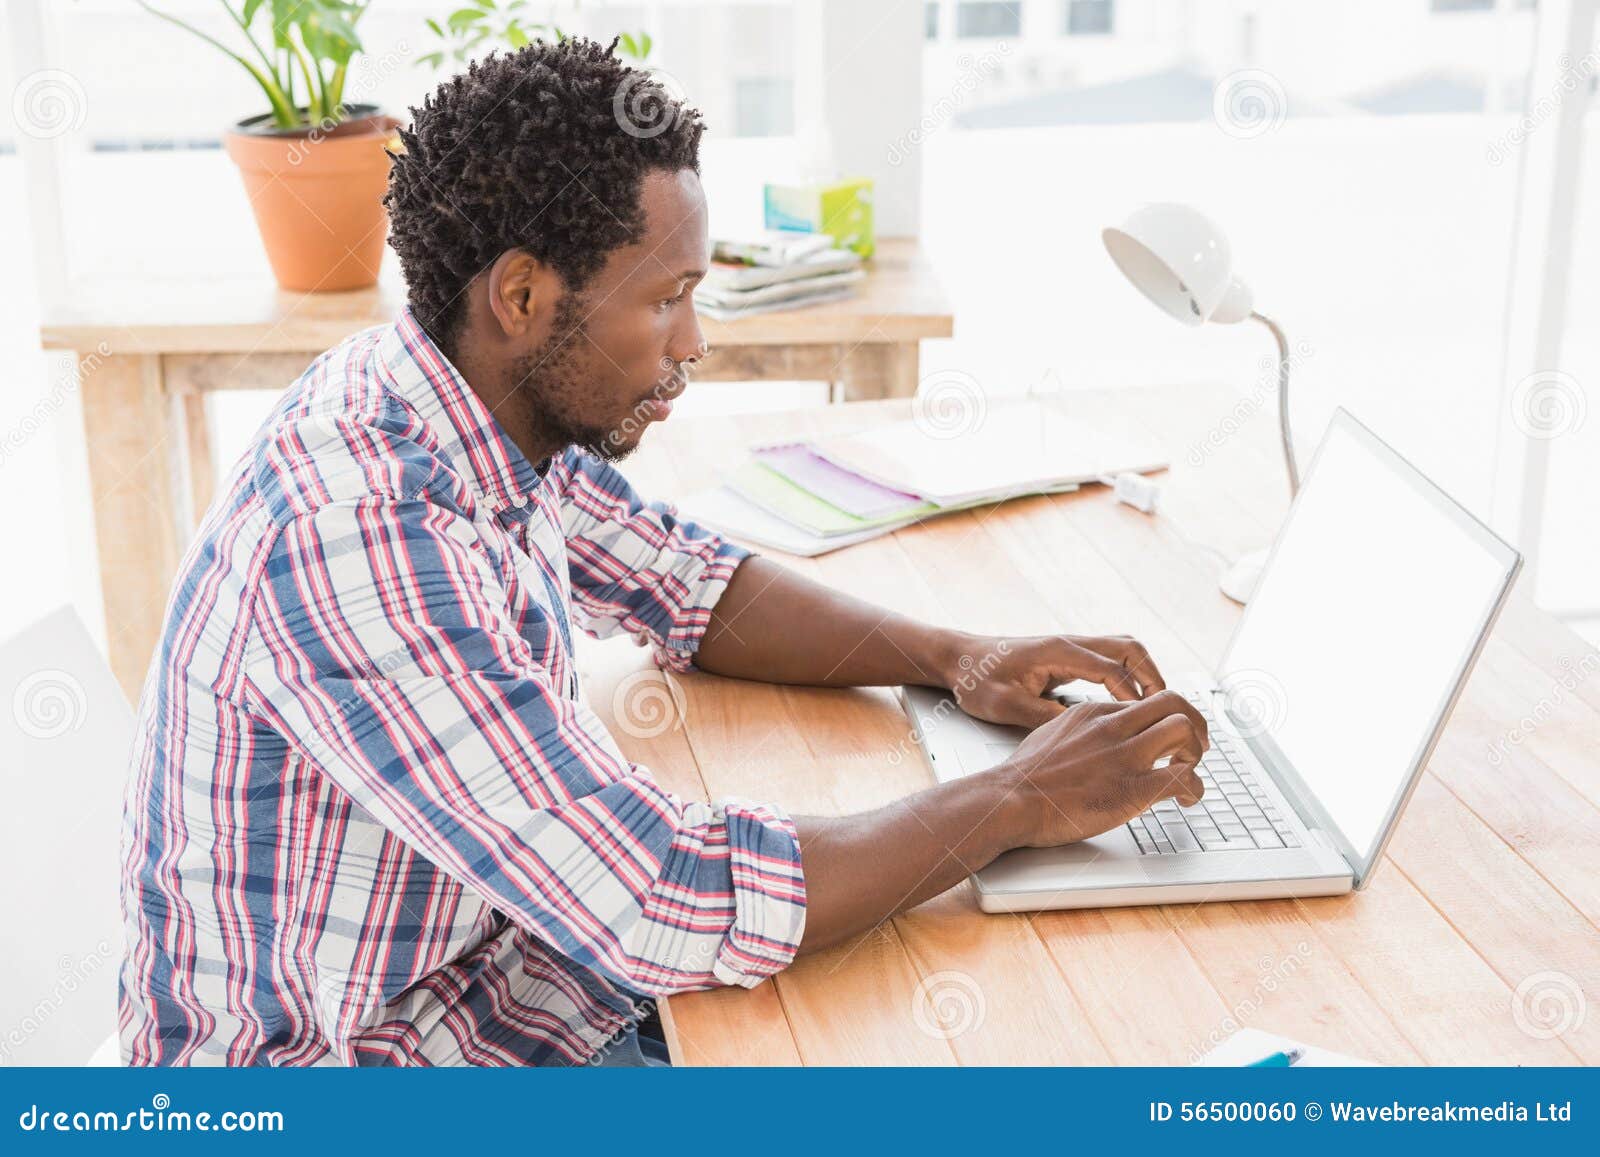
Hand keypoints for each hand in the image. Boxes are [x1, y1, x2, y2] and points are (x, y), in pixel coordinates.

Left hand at [941, 632, 1166, 728]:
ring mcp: (1070, 647)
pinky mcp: (1067, 656)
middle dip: (1154, 677)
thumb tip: (1080, 727)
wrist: (957, 660)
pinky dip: (1129, 675)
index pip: (1111, 668)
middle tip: (1167, 711)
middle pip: (1130, 648)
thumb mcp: (1004, 704)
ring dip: (1145, 674)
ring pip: (1124, 649)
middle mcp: (1070, 644)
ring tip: (1157, 707)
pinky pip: (1111, 659)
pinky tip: (1131, 702)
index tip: (1148, 719)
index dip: (1134, 694)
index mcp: (1058, 652)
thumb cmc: (976, 679)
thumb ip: (1042, 715)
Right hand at [994, 691, 1208, 847]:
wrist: (1009, 799)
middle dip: (1194, 723)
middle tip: (1194, 746)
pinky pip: (1183, 778)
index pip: (1145, 701)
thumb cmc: (1023, 776)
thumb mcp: (1049, 733)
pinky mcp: (1132, 789)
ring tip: (1188, 770)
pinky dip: (1195, 788)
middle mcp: (1113, 727)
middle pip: (1174, 702)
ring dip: (1195, 752)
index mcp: (1094, 713)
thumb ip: (1076, 731)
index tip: (1167, 738)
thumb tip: (1086, 740)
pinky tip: (1186, 799)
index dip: (1164, 718)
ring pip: (1184, 730)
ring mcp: (1124, 756)